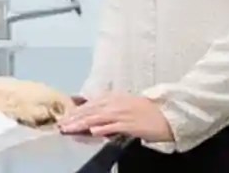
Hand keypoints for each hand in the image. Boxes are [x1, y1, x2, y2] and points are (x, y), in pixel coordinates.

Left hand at [57, 93, 174, 141]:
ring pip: (97, 118)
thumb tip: (94, 118)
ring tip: (70, 129)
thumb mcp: (125, 105)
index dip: (75, 111)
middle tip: (61, 125)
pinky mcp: (130, 124)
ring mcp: (122, 114)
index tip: (64, 118)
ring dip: (82, 124)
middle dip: (74, 118)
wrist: (167, 115)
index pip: (89, 104)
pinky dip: (103, 128)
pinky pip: (114, 126)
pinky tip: (93, 131)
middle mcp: (115, 104)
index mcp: (113, 98)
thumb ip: (109, 109)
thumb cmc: (147, 111)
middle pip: (90, 111)